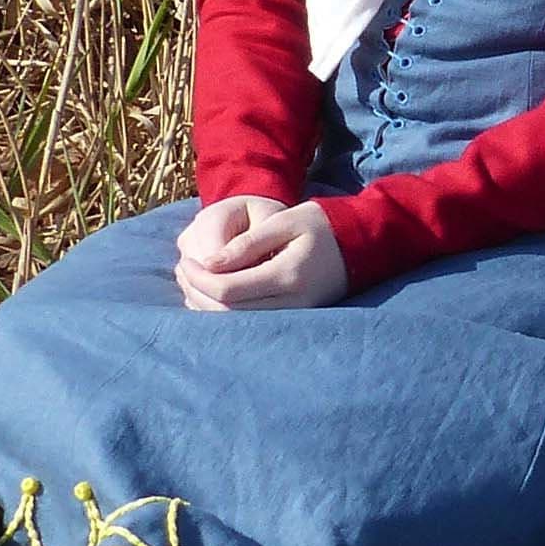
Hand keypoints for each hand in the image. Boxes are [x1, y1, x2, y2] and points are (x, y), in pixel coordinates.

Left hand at [174, 198, 348, 311]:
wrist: (362, 243)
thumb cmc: (321, 224)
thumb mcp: (285, 222)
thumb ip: (247, 243)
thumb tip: (209, 263)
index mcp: (288, 275)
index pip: (229, 290)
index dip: (199, 280)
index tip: (186, 262)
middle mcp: (292, 303)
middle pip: (228, 313)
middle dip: (198, 294)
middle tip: (182, 271)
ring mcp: (295, 315)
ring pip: (237, 323)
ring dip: (207, 306)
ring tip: (191, 282)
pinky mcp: (295, 319)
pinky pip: (250, 323)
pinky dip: (224, 312)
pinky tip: (211, 294)